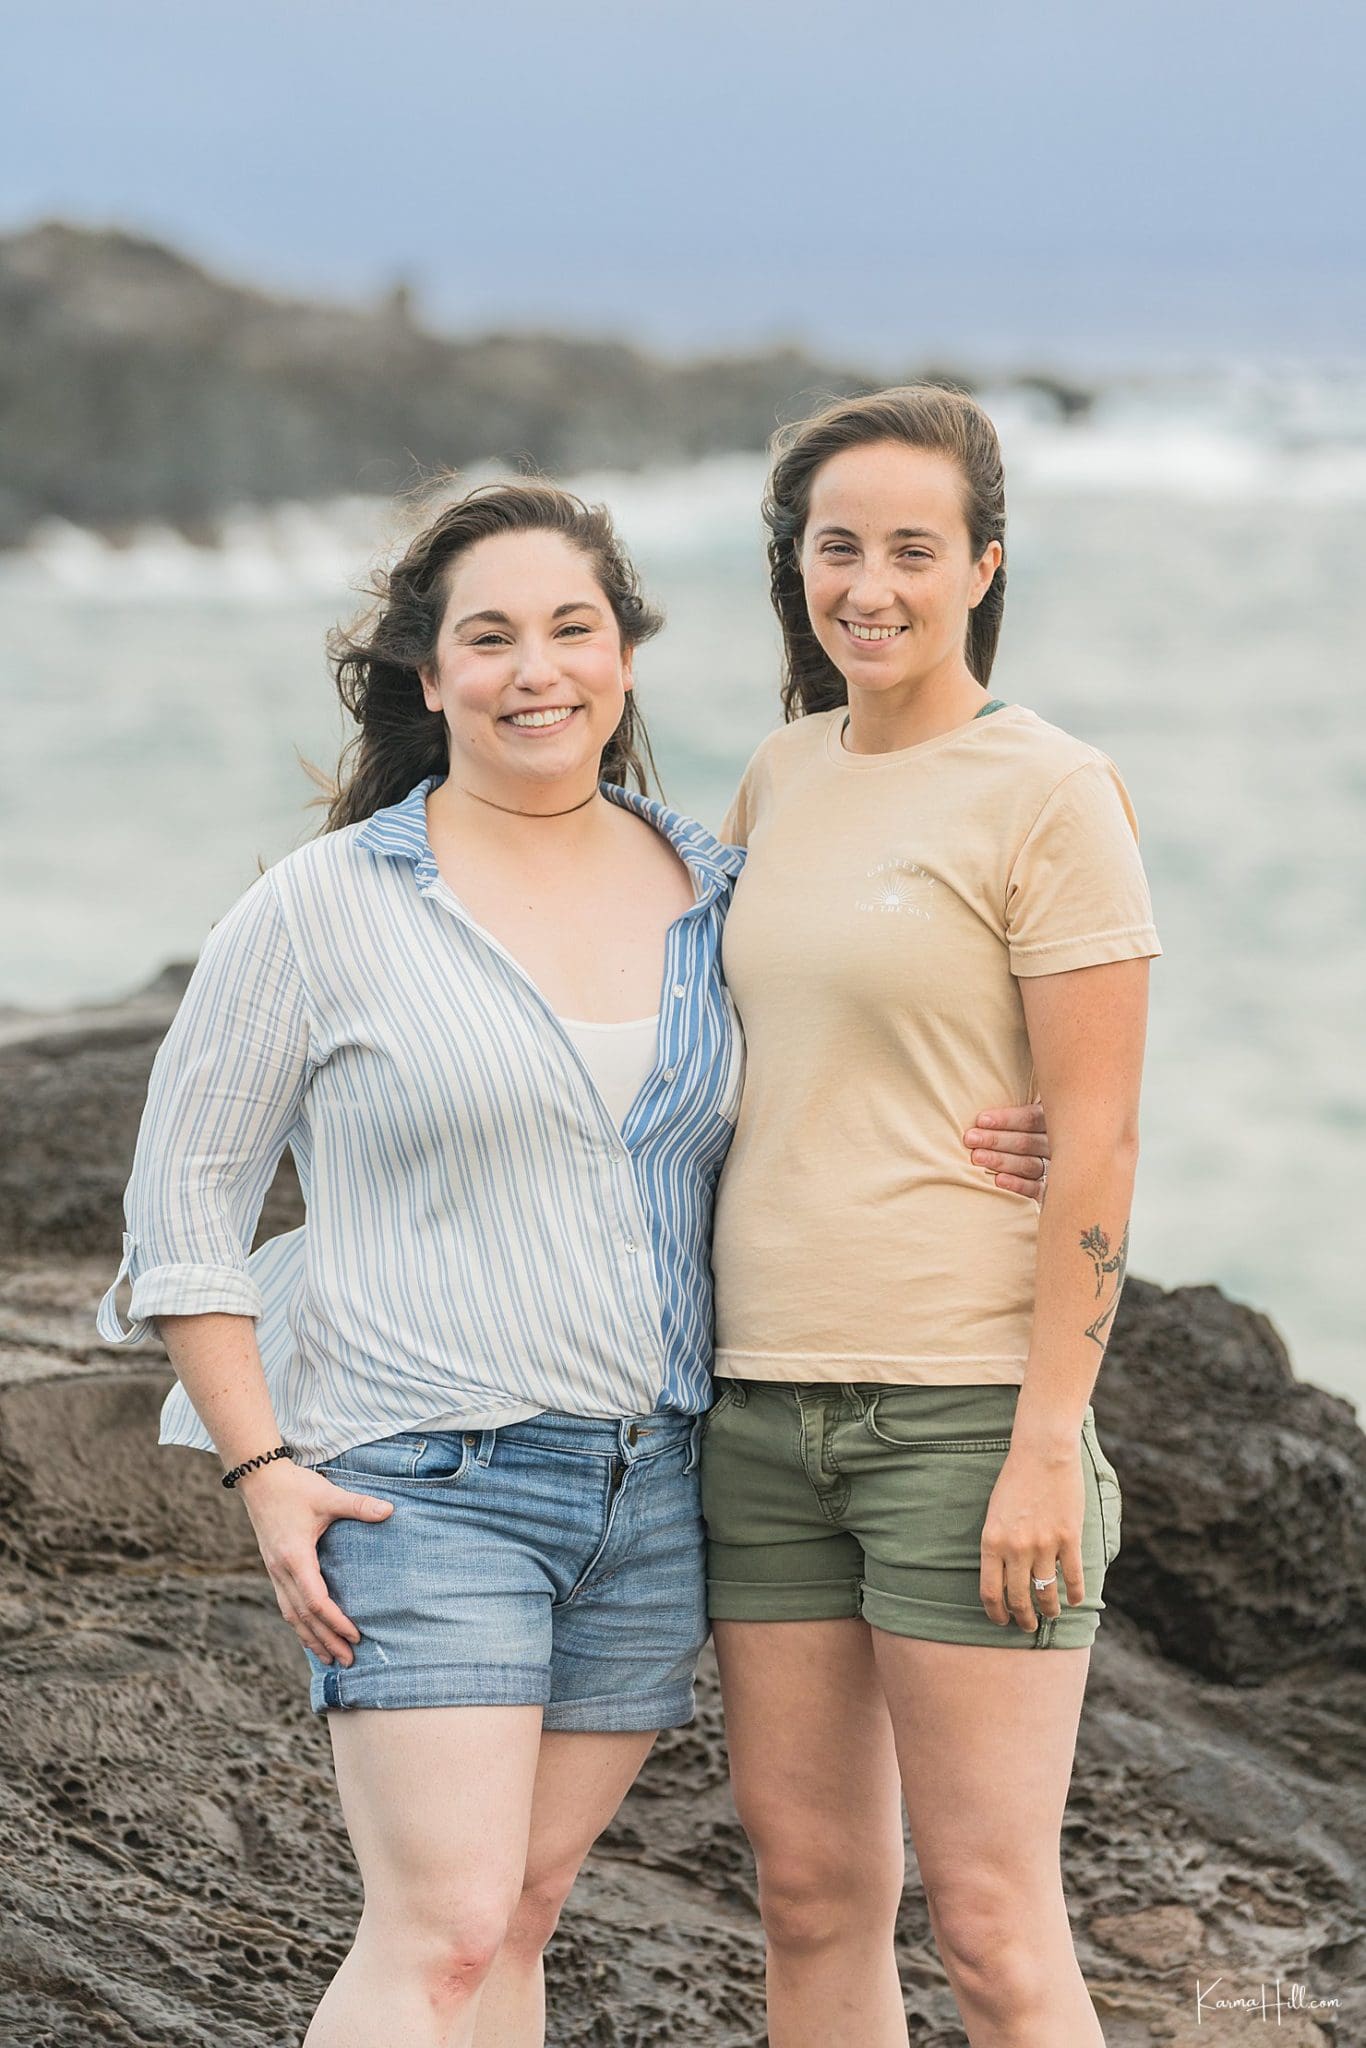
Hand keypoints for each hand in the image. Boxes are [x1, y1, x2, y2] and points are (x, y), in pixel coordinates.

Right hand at [236, 1459, 392, 1664]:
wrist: (259, 1479)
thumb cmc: (294, 1487)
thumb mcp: (328, 1494)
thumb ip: (358, 1505)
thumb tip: (389, 1510)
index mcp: (295, 1558)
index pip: (316, 1601)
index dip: (336, 1621)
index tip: (356, 1635)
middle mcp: (281, 1571)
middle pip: (303, 1617)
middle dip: (326, 1641)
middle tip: (348, 1661)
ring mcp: (274, 1571)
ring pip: (291, 1615)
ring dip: (310, 1638)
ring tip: (329, 1658)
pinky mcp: (274, 1568)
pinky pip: (286, 1604)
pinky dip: (299, 1624)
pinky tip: (309, 1633)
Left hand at [963, 1100, 1049, 1201]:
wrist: (1071, 1165)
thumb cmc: (1031, 1129)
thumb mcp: (1032, 1112)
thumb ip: (1018, 1105)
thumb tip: (987, 1091)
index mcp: (1053, 1119)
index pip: (1031, 1118)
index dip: (1005, 1119)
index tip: (980, 1120)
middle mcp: (1059, 1143)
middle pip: (1026, 1142)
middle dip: (995, 1139)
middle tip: (970, 1139)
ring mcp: (1059, 1167)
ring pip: (1029, 1164)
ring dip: (1001, 1160)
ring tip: (977, 1158)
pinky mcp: (1052, 1188)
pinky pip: (1037, 1188)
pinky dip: (1018, 1184)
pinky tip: (999, 1180)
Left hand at [979, 1442, 1085, 1630]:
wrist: (1042, 1454)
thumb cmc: (1014, 1481)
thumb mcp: (994, 1514)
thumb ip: (998, 1545)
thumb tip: (1003, 1576)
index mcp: (992, 1542)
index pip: (990, 1592)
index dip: (996, 1612)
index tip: (1002, 1620)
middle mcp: (1016, 1548)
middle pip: (1019, 1598)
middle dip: (1023, 1618)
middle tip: (1027, 1625)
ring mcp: (1044, 1545)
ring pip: (1047, 1592)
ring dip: (1049, 1610)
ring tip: (1051, 1614)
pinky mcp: (1068, 1538)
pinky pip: (1073, 1577)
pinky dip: (1075, 1593)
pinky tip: (1075, 1600)